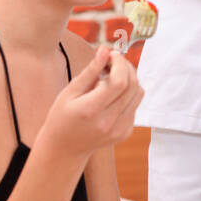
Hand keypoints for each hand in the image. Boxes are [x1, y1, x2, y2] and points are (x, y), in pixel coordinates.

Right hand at [36, 46, 143, 165]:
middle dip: (126, 67)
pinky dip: (128, 94)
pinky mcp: (125, 133)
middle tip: (113, 61)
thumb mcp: (70, 92)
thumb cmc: (62, 117)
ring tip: (112, 77)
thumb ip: (90, 71)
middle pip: (132, 86)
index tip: (112, 55)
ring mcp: (119, 129)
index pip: (119, 81)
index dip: (120, 63)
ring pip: (138, 94)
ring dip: (130, 79)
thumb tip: (105, 50)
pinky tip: (111, 95)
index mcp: (91, 110)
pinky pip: (135, 105)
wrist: (64, 150)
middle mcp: (109, 122)